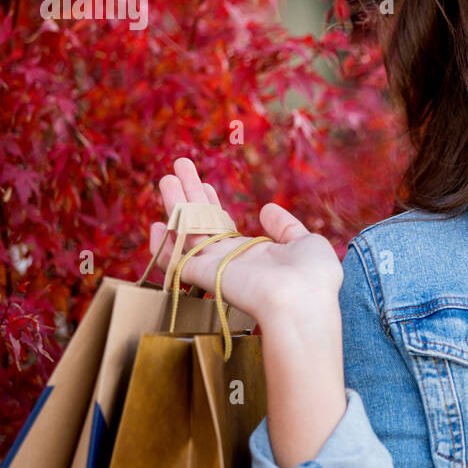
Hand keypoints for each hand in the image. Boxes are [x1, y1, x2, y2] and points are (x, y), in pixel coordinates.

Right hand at [147, 157, 342, 328]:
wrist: (303, 301)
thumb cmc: (312, 277)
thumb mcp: (305, 242)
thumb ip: (285, 226)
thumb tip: (267, 209)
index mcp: (253, 253)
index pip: (225, 226)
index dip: (213, 204)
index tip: (206, 183)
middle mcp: (230, 260)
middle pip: (202, 222)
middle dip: (191, 193)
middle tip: (180, 167)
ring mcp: (215, 267)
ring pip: (186, 232)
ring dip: (175, 204)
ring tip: (167, 177)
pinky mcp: (203, 274)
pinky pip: (174, 262)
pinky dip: (161, 246)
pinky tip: (155, 226)